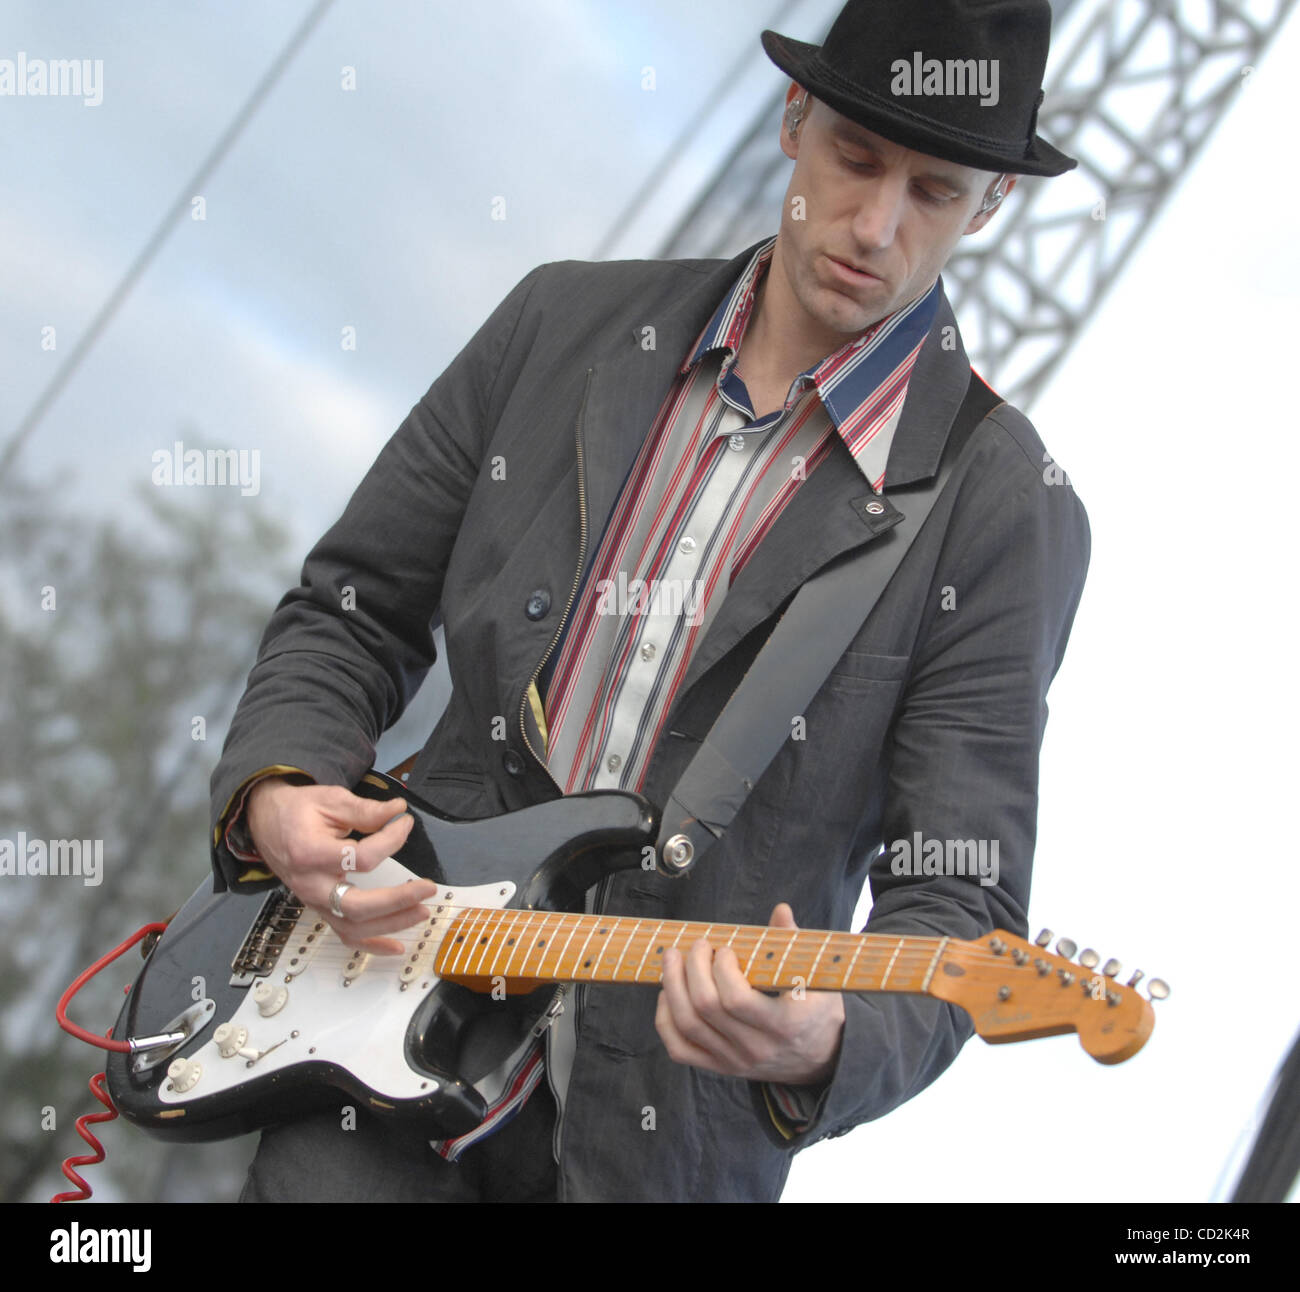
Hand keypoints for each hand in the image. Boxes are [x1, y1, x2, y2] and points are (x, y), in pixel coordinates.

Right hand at [245, 777, 434, 954]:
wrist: (265, 823)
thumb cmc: (295, 811)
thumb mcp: (330, 800)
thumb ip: (365, 810)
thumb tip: (397, 811)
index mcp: (309, 853)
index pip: (359, 857)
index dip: (390, 840)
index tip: (404, 824)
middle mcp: (310, 884)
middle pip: (356, 905)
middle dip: (397, 900)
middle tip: (426, 889)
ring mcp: (314, 902)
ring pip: (353, 926)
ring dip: (391, 924)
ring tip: (421, 911)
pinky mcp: (320, 909)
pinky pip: (345, 935)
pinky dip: (372, 945)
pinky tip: (396, 947)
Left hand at [654, 902, 844, 1086]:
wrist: (822, 1058)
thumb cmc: (816, 1009)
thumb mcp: (817, 977)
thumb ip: (794, 944)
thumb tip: (780, 910)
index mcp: (786, 1023)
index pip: (737, 1000)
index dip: (721, 969)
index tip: (724, 949)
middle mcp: (759, 1047)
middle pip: (707, 1008)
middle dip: (692, 969)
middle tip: (697, 945)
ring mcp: (737, 1061)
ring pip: (688, 1026)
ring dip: (673, 987)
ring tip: (672, 960)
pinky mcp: (721, 1068)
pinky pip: (681, 1050)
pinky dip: (665, 1020)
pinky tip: (668, 994)